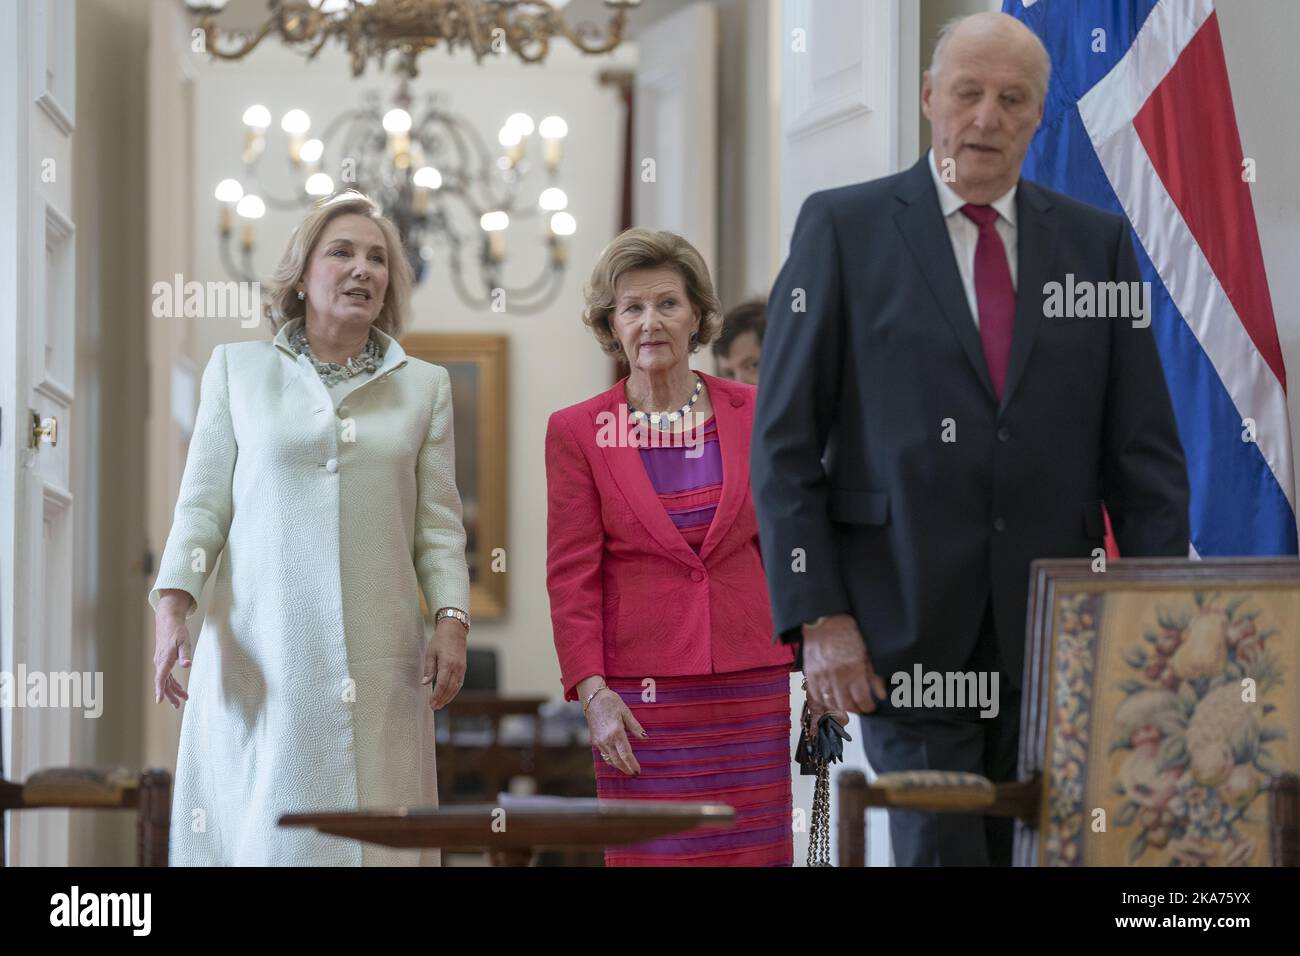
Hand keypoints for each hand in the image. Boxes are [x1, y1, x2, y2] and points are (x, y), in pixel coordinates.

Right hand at [152, 594, 193, 708]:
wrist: (167, 621)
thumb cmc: (177, 631)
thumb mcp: (184, 641)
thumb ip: (185, 654)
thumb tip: (187, 665)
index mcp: (164, 660)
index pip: (161, 678)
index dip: (160, 690)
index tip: (159, 701)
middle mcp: (160, 663)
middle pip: (163, 683)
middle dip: (170, 695)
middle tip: (178, 706)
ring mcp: (161, 662)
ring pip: (165, 680)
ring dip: (173, 690)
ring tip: (183, 699)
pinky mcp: (163, 660)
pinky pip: (166, 675)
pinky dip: (172, 682)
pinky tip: (179, 688)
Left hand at [422, 618, 467, 709]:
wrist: (455, 630)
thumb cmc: (440, 640)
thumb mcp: (430, 653)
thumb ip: (429, 669)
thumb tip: (424, 683)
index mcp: (447, 664)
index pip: (442, 685)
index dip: (436, 696)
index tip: (431, 704)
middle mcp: (456, 668)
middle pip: (449, 689)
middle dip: (442, 699)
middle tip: (434, 707)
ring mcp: (462, 668)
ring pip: (456, 687)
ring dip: (448, 697)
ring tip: (441, 705)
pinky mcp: (463, 668)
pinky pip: (459, 683)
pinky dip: (454, 691)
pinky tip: (448, 695)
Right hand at [579, 680, 645, 775]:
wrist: (592, 698)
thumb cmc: (611, 702)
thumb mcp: (626, 712)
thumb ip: (635, 727)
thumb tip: (645, 738)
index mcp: (616, 732)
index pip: (626, 754)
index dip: (632, 764)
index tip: (638, 771)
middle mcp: (606, 739)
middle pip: (617, 761)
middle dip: (626, 769)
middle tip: (634, 774)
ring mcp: (599, 741)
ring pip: (609, 760)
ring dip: (619, 766)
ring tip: (627, 769)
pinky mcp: (594, 740)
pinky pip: (604, 754)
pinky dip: (611, 760)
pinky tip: (616, 760)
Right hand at [802, 614, 886, 714]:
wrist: (825, 620)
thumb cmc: (848, 633)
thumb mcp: (867, 652)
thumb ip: (874, 675)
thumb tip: (881, 695)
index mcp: (853, 670)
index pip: (862, 700)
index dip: (868, 707)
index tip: (871, 706)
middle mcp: (835, 676)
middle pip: (846, 706)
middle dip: (856, 709)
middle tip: (861, 707)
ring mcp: (821, 676)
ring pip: (830, 704)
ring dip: (840, 708)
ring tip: (847, 704)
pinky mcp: (810, 674)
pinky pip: (815, 696)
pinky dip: (824, 701)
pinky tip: (831, 700)